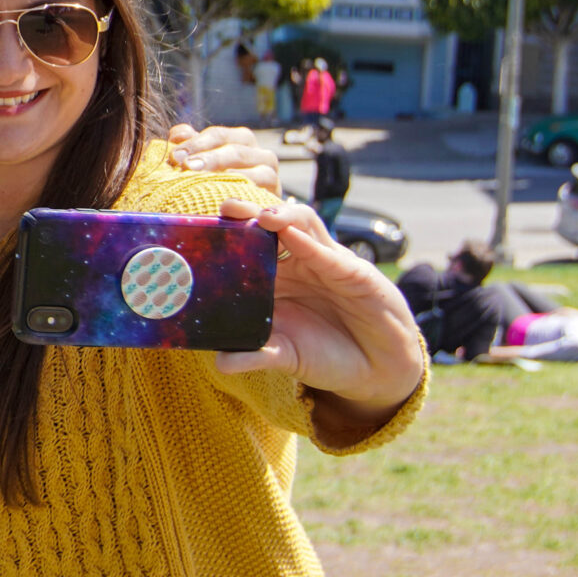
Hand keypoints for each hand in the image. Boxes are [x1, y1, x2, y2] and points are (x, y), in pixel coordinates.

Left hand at [168, 122, 280, 197]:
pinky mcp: (275, 200)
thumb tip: (176, 136)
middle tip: (186, 166)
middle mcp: (261, 154)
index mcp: (241, 139)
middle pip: (236, 152)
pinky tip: (228, 204)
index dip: (196, 143)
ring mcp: (272, 177)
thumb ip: (190, 145)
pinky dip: (248, 200)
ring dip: (232, 178)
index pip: (218, 135)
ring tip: (208, 183)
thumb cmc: (216, 183)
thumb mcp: (202, 160)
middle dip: (210, 159)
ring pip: (258, 172)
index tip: (174, 156)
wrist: (245, 213)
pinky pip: (265, 197)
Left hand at [215, 199, 424, 418]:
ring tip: (260, 217)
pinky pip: (329, 254)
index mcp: (276, 278)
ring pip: (302, 225)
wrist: (377, 369)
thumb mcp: (286, 357)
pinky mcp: (355, 274)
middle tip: (226, 207)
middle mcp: (298, 263)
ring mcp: (326, 263)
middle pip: (270, 226)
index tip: (200, 229)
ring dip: (281, 216)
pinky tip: (291, 234)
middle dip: (249, 212)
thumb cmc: (327, 355)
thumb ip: (256, 356)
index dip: (227, 233)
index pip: (248, 245)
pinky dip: (310, 243)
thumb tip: (220, 363)